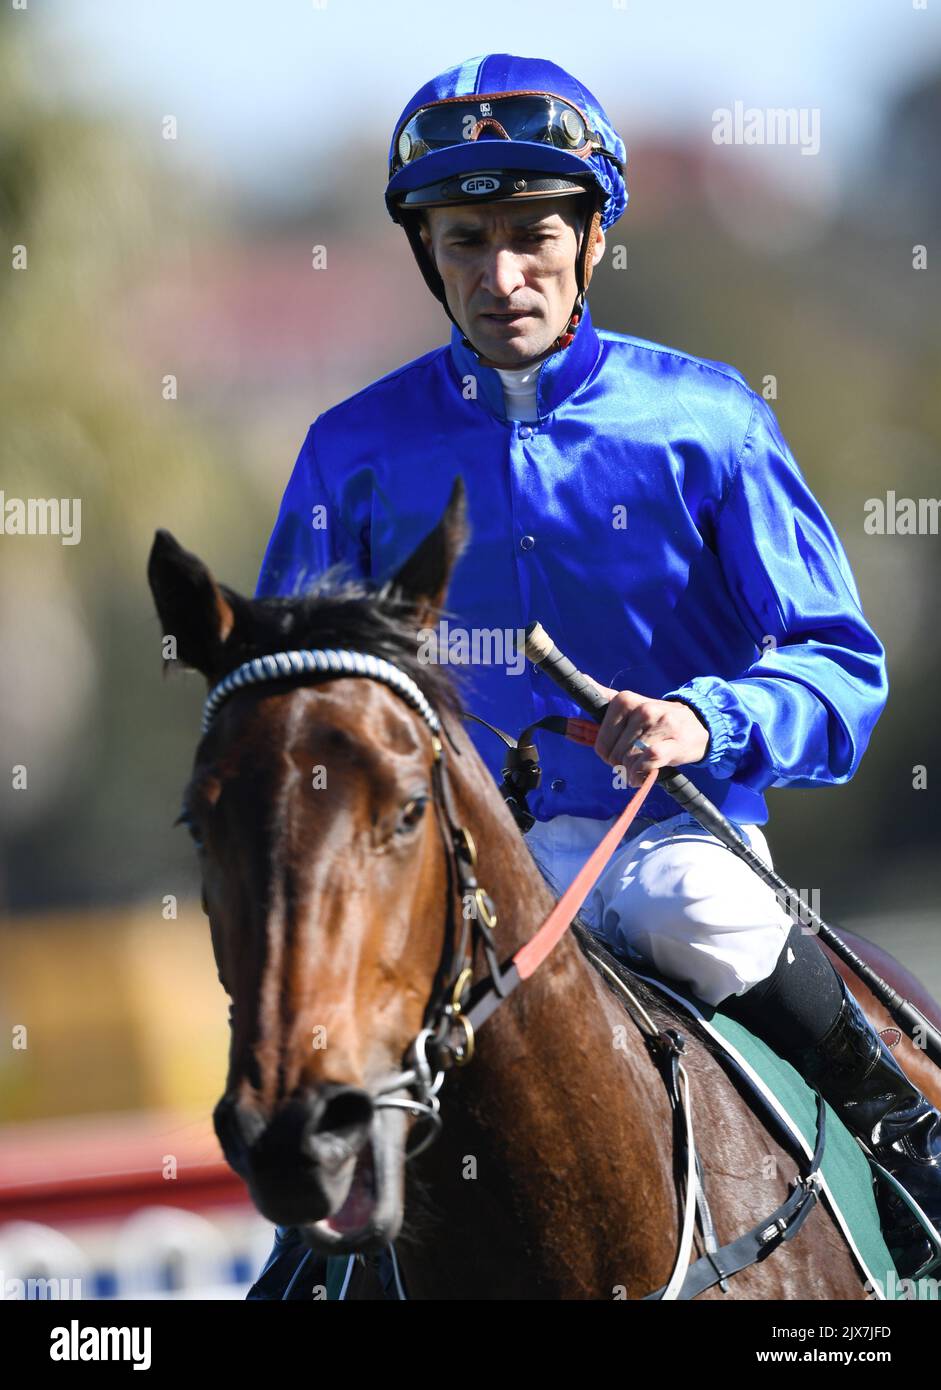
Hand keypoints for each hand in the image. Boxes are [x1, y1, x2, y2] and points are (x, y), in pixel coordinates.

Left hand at [592, 686, 709, 786]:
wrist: (698, 725)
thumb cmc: (658, 720)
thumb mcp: (633, 705)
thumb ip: (607, 697)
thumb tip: (583, 677)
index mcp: (626, 700)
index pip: (602, 739)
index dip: (606, 753)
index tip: (616, 753)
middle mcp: (642, 709)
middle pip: (615, 752)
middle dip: (620, 763)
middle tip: (631, 762)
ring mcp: (660, 725)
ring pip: (630, 758)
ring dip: (632, 771)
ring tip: (639, 769)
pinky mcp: (674, 742)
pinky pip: (649, 761)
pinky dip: (642, 773)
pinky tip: (643, 776)